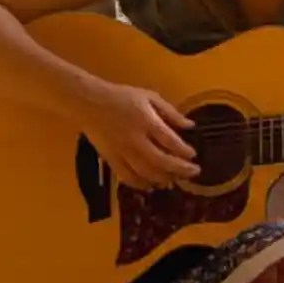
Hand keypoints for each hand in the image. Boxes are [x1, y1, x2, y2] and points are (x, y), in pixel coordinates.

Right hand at [76, 82, 199, 190]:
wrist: (90, 103)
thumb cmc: (122, 97)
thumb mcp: (149, 97)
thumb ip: (170, 112)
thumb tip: (190, 125)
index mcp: (145, 120)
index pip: (169, 140)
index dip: (183, 150)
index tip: (193, 155)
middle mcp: (135, 139)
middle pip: (160, 160)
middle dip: (179, 169)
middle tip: (193, 172)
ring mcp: (122, 151)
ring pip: (145, 172)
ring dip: (163, 178)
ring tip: (174, 180)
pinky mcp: (111, 160)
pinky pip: (127, 177)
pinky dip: (141, 184)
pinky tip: (151, 186)